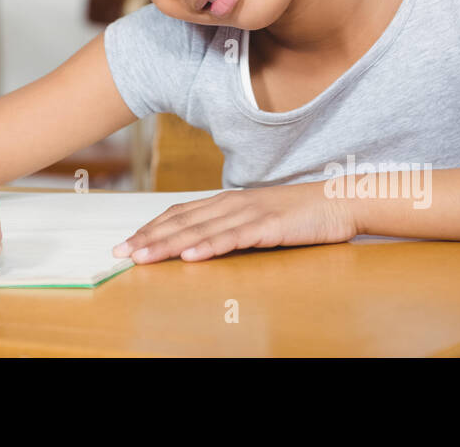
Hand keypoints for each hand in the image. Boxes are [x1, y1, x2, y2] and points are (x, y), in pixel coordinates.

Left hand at [112, 183, 357, 263]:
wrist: (337, 202)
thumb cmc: (297, 214)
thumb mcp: (255, 219)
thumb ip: (228, 227)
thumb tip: (199, 243)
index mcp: (225, 202)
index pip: (179, 214)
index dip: (151, 228)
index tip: (127, 243)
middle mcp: (231, 204)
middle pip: (181, 221)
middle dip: (148, 238)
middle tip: (122, 253)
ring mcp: (249, 213)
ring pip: (200, 230)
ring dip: (169, 244)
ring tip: (144, 256)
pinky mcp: (268, 225)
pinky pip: (234, 238)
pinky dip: (210, 247)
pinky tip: (191, 257)